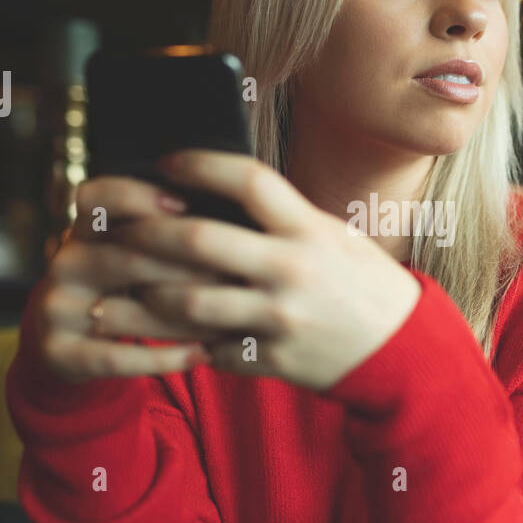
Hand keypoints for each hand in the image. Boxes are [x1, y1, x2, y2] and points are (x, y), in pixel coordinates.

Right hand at [33, 176, 236, 383]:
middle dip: (188, 266)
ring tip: (230, 322)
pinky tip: (201, 355)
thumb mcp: (126, 251)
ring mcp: (57, 308)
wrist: (63, 343)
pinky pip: (116, 357)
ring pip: (125, 310)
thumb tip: (232, 218)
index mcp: (83, 230)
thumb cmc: (118, 286)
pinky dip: (164, 358)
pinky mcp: (59, 352)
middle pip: (128, 257)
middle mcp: (65, 263)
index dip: (138, 196)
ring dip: (183, 319)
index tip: (186, 204)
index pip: (98, 198)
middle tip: (236, 274)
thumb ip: (161, 232)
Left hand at [95, 150, 423, 389]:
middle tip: (119, 230)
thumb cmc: (359, 283)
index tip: (165, 161)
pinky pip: (212, 349)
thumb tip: (210, 193)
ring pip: (189, 303)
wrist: (403, 352)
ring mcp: (281, 318)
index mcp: (309, 229)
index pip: (247, 180)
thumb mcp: (330, 237)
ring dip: (148, 296)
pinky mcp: (273, 361)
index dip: (200, 163)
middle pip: (199, 240)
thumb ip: (279, 219)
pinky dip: (189, 342)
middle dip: (147, 233)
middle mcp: (293, 270)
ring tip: (128, 290)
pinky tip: (172, 336)